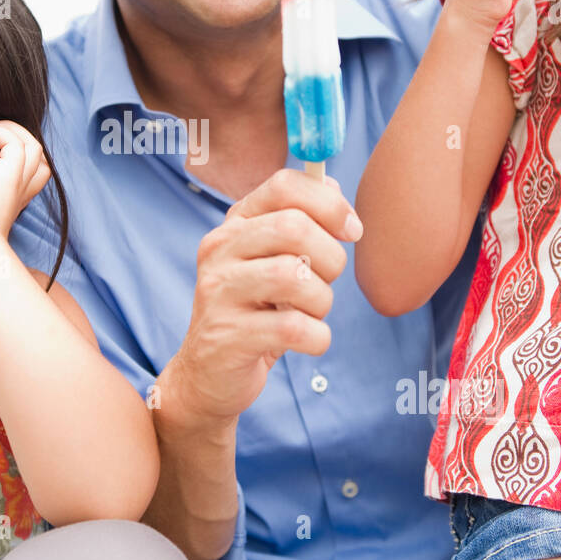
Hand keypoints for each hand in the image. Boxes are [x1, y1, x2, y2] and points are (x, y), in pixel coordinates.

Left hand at [0, 121, 49, 270]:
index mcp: (9, 206)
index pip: (29, 176)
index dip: (13, 159)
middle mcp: (18, 194)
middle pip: (38, 159)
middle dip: (17, 139)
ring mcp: (16, 184)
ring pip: (33, 146)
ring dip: (10, 131)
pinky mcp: (9, 176)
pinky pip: (15, 142)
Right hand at [170, 169, 361, 422]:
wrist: (209, 374)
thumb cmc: (255, 311)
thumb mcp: (272, 260)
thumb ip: (300, 221)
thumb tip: (333, 186)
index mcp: (234, 224)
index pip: (284, 185)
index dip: (329, 204)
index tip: (351, 231)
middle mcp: (219, 250)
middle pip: (294, 227)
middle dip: (330, 258)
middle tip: (326, 282)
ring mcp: (219, 292)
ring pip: (296, 278)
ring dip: (323, 302)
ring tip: (311, 314)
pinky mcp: (228, 336)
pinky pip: (295, 328)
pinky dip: (317, 337)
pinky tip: (308, 341)